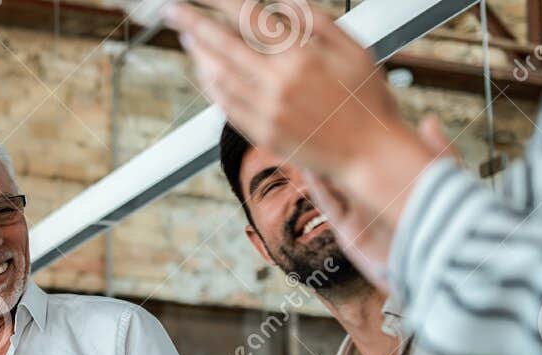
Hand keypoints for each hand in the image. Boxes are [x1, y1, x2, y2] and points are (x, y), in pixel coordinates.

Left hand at [167, 0, 425, 180]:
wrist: (369, 153)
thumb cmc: (366, 97)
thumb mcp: (354, 48)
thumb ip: (317, 21)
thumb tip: (283, 2)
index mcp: (302, 56)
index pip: (251, 18)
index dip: (222, 2)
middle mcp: (279, 83)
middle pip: (223, 45)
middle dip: (193, 23)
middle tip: (172, 9)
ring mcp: (266, 111)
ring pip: (218, 76)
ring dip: (198, 53)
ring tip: (187, 36)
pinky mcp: (260, 134)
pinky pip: (225, 104)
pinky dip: (210, 83)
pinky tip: (204, 70)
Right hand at [301, 117, 459, 290]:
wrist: (438, 270)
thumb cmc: (450, 225)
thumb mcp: (448, 181)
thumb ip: (438, 150)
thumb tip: (428, 120)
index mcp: (400, 182)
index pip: (376, 151)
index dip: (362, 132)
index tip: (350, 109)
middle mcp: (377, 196)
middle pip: (350, 164)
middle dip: (334, 144)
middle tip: (320, 119)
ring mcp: (361, 214)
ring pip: (333, 181)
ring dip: (319, 160)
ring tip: (306, 135)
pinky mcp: (348, 233)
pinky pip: (328, 204)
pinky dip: (317, 184)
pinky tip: (308, 163)